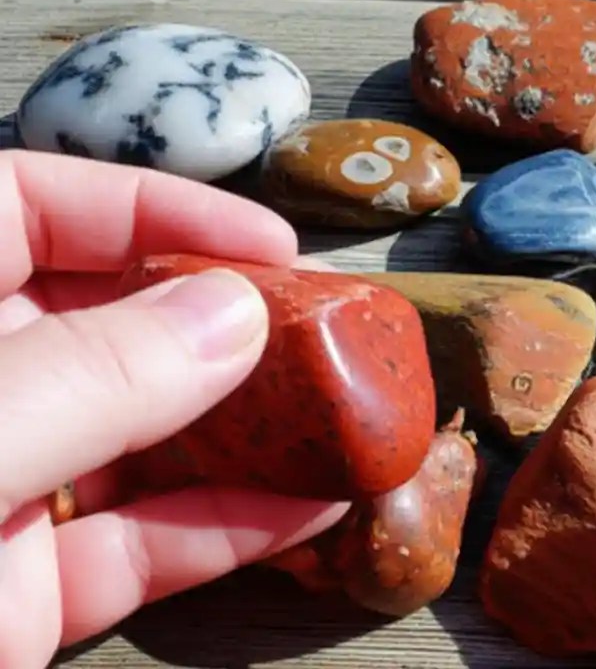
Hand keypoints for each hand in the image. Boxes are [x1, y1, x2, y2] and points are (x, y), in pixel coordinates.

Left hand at [0, 149, 349, 668]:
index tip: (266, 241)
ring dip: (242, 431)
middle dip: (219, 324)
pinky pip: (133, 547)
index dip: (148, 209)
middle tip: (329, 333)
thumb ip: (83, 384)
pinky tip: (311, 511)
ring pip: (130, 441)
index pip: (17, 211)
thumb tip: (234, 315)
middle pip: (97, 324)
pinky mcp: (14, 598)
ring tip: (349, 413)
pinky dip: (223, 530)